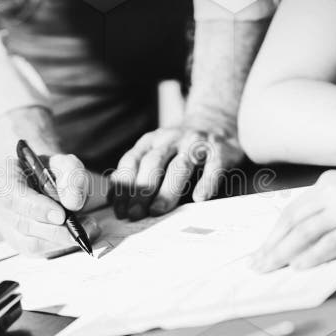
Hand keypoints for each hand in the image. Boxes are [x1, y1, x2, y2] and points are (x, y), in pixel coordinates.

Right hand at [0, 153, 102, 257]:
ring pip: (30, 243)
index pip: (14, 196)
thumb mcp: (64, 162)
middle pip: (23, 224)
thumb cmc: (49, 170)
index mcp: (4, 178)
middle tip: (84, 227)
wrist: (40, 179)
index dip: (37, 208)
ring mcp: (6, 227)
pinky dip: (60, 247)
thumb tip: (73, 202)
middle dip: (57, 230)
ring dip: (61, 241)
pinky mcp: (18, 242)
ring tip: (86, 230)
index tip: (61, 215)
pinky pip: (38, 252)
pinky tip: (77, 237)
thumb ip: (71, 175)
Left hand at [111, 127, 243, 219]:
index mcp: (150, 141)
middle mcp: (170, 139)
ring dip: (166, 190)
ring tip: (157, 210)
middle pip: (152, 164)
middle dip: (141, 190)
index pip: (131, 161)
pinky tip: (199, 198)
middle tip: (135, 214)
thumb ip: (139, 172)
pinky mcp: (219, 151)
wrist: (215, 121)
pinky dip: (206, 183)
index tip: (120, 209)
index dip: (124, 186)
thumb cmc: (179, 147)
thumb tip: (116, 201)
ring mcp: (195, 144)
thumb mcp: (156, 151)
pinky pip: (213, 167)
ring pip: (178, 167)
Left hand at [251, 156, 335, 271]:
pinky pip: (331, 244)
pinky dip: (312, 256)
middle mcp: (333, 194)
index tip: (262, 246)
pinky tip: (298, 266)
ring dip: (282, 254)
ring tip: (267, 269)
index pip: (291, 209)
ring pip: (304, 234)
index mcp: (330, 182)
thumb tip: (316, 228)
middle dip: (270, 245)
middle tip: (255, 264)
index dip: (274, 230)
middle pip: (291, 222)